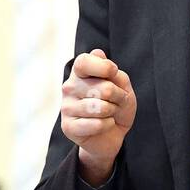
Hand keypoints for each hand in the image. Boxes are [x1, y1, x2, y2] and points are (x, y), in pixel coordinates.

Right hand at [60, 48, 136, 185]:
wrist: (111, 134)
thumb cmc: (116, 105)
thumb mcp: (123, 86)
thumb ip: (115, 73)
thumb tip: (98, 55)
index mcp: (80, 72)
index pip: (84, 62)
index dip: (104, 67)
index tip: (113, 73)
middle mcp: (69, 87)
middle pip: (103, 88)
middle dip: (118, 96)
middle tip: (116, 101)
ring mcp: (66, 107)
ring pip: (100, 108)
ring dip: (113, 111)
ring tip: (109, 113)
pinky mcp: (68, 127)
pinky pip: (97, 124)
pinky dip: (108, 125)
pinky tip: (104, 124)